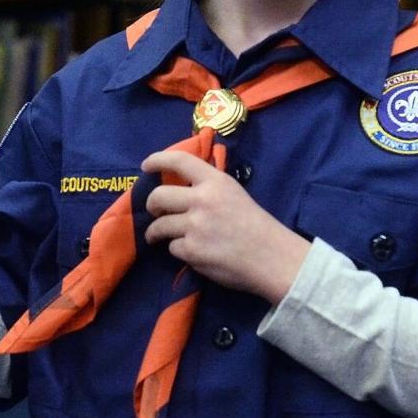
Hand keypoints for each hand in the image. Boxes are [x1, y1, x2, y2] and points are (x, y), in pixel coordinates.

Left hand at [141, 151, 309, 304]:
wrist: (271, 257)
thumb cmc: (255, 225)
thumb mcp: (233, 193)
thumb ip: (208, 188)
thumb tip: (178, 189)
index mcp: (215, 181)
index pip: (180, 161)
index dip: (158, 160)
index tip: (146, 166)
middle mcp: (202, 199)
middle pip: (158, 196)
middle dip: (151, 205)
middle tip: (155, 212)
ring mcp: (195, 226)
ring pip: (159, 226)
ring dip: (156, 233)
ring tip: (159, 237)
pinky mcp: (192, 250)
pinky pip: (173, 248)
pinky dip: (180, 251)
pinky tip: (193, 252)